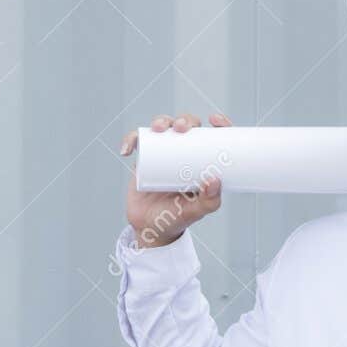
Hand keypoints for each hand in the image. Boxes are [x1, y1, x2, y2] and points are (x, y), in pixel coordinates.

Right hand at [119, 111, 230, 247]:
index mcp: (203, 162)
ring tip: (158, 129)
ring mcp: (163, 152)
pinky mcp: (144, 156)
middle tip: (181, 128)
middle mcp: (185, 153)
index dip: (219, 123)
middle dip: (185, 120)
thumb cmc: (177, 218)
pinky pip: (137, 140)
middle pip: (188, 126)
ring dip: (161, 121)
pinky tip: (128, 149)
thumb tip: (215, 180)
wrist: (150, 227)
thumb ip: (208, 201)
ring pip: (164, 127)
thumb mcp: (195, 212)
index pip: (214, 137)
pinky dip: (131, 139)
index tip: (215, 120)